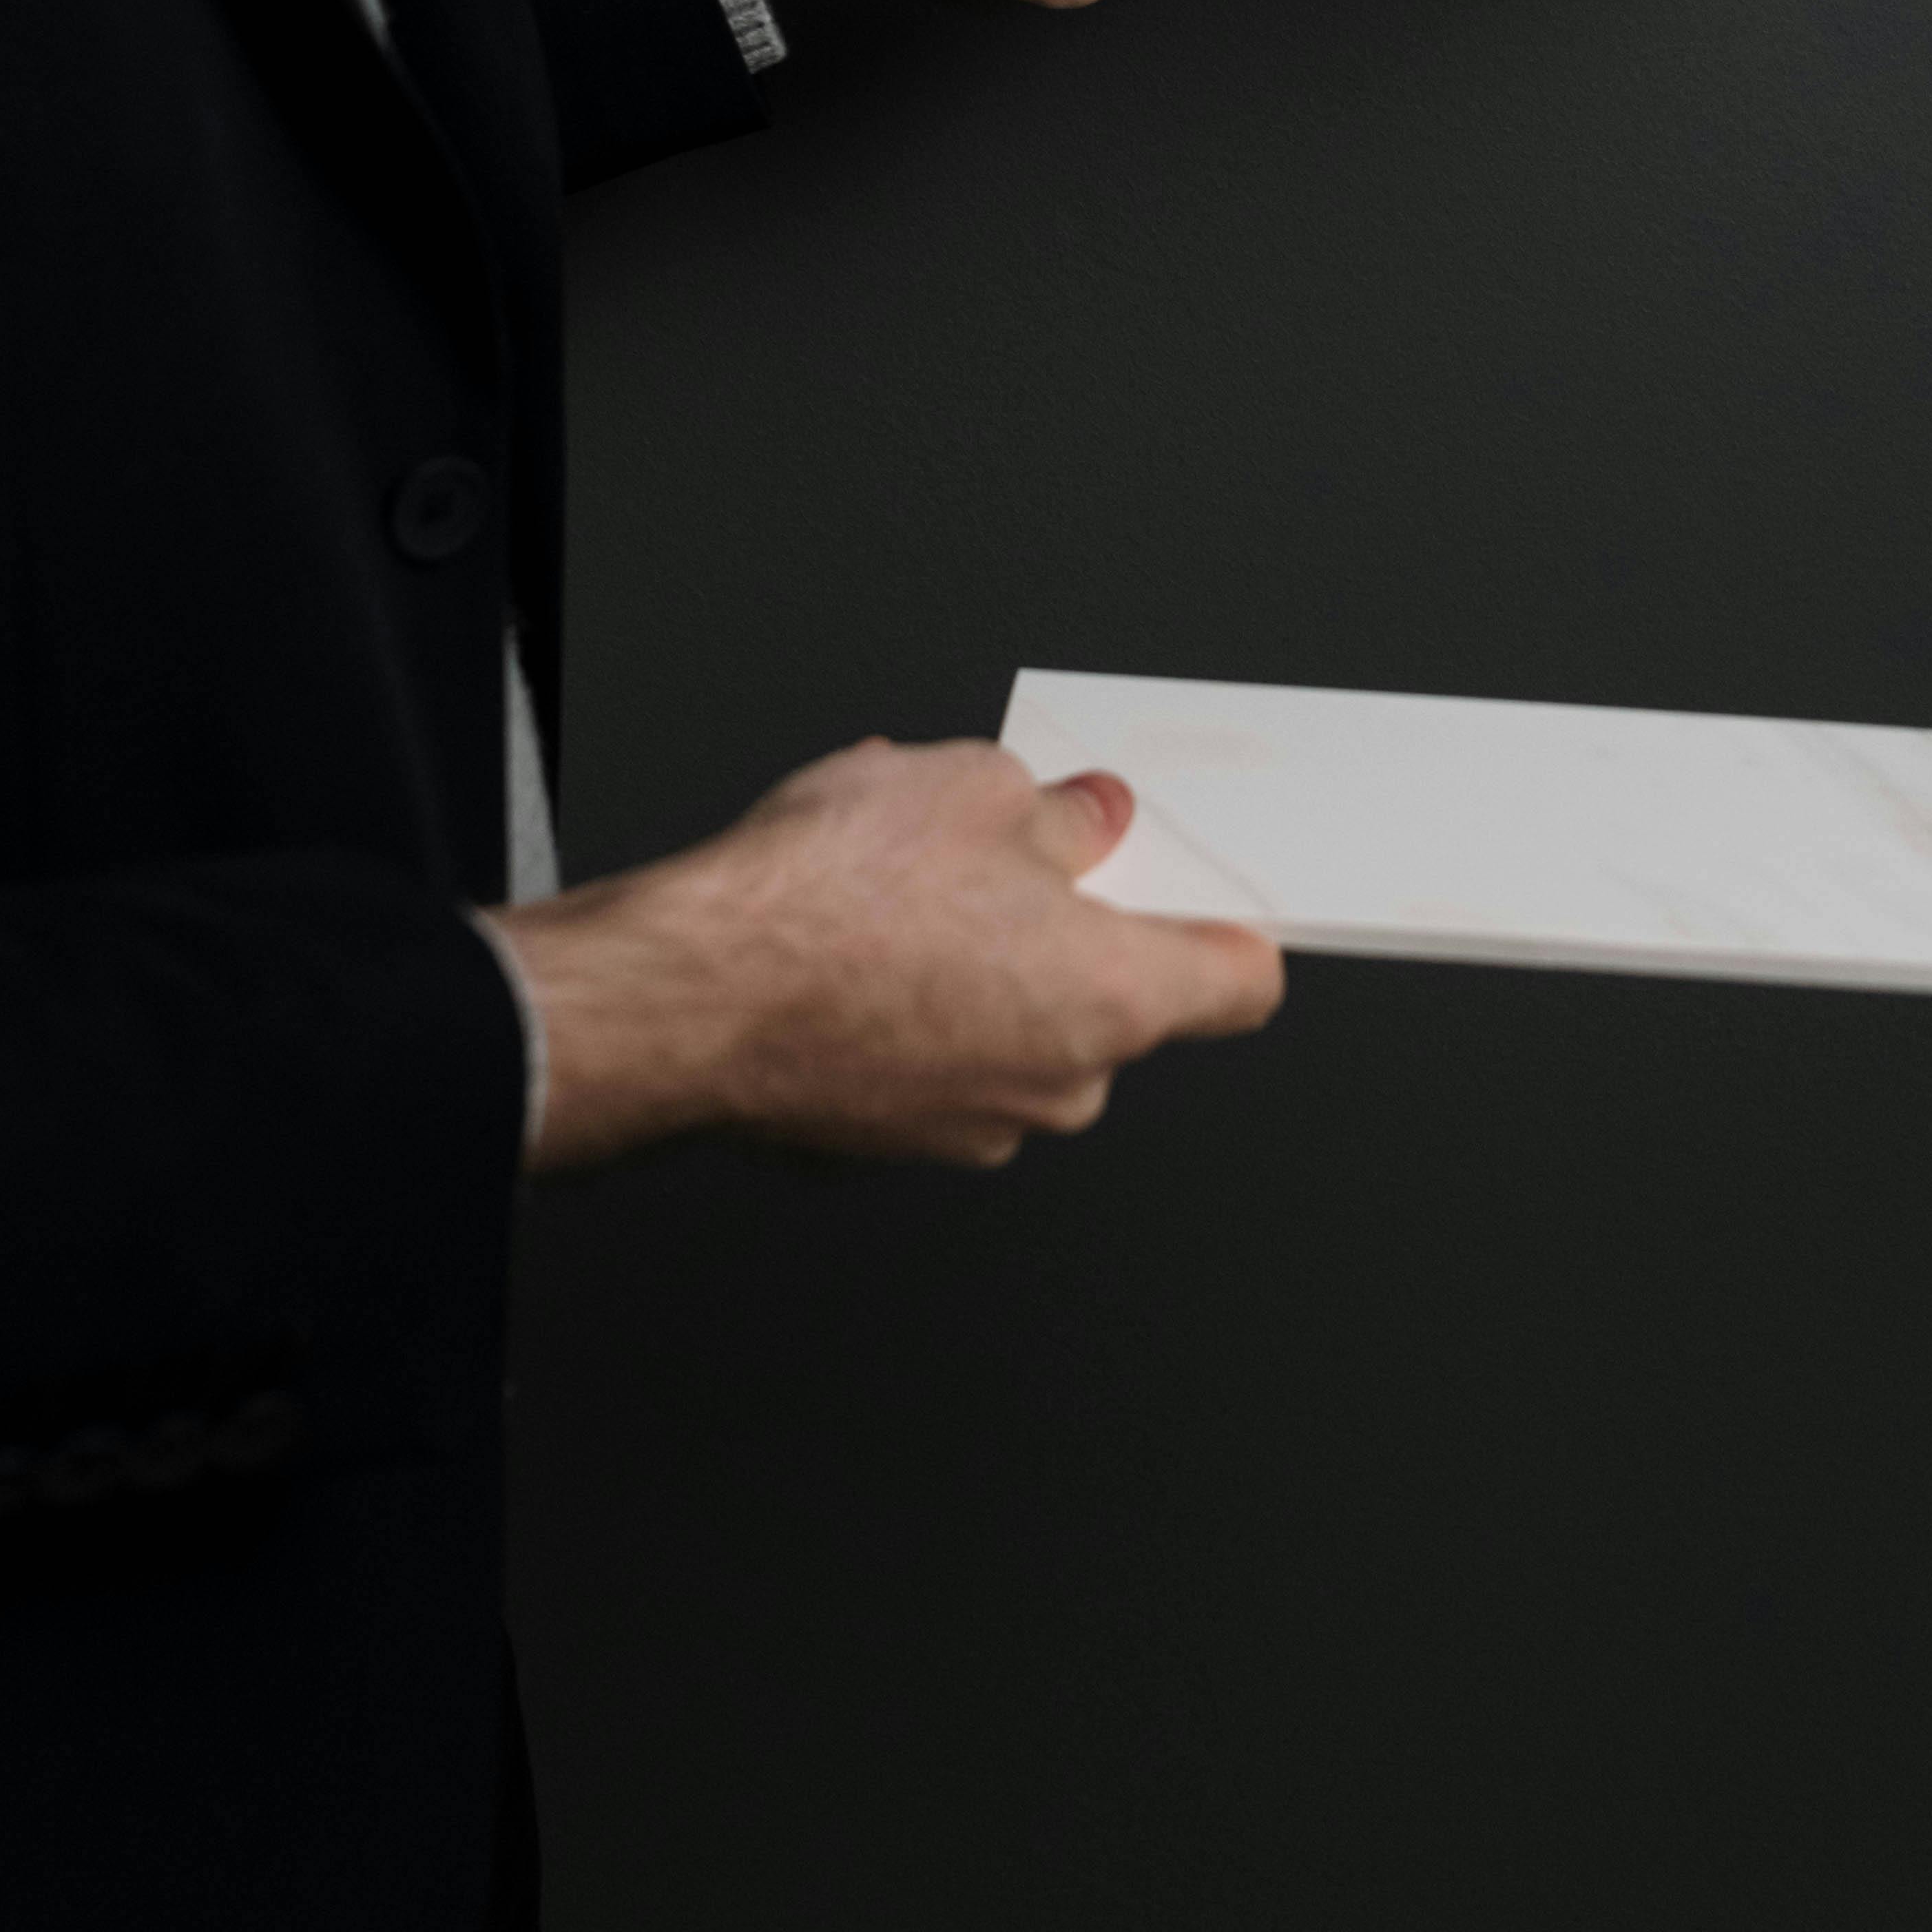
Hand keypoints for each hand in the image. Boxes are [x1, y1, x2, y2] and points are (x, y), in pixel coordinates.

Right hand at [487, 735, 1284, 1174]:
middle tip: (1013, 857)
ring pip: (1019, 1033)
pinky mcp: (893, 1143)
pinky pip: (939, 1063)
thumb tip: (1086, 820)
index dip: (1229, 928)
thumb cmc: (830, 899)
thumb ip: (1059, 812)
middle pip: (1116, 1003)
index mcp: (1111, 999)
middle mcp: (1060, 1086)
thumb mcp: (974, 788)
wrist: (690, 995)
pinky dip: (917, 1013)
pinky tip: (855, 950)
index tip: (1211, 899)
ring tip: (905, 894)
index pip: (1241, 983)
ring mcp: (974, 1127)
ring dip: (988, 970)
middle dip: (1075, 929)